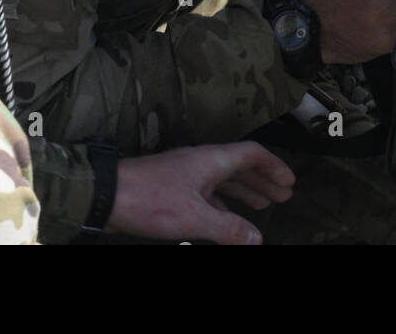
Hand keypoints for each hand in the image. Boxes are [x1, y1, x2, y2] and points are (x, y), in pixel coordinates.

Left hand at [107, 141, 294, 244]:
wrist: (106, 195)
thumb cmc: (150, 199)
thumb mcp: (194, 217)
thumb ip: (228, 229)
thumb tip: (258, 240)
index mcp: (212, 160)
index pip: (253, 155)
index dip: (274, 168)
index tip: (290, 183)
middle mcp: (202, 162)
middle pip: (241, 166)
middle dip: (263, 181)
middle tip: (282, 196)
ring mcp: (186, 174)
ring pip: (224, 180)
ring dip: (244, 192)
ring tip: (261, 206)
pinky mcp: (172, 187)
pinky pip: (208, 192)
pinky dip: (223, 204)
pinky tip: (225, 219)